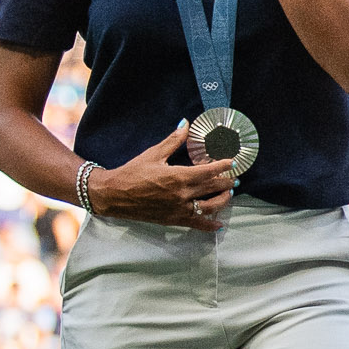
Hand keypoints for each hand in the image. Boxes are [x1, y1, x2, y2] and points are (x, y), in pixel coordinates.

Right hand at [92, 121, 233, 231]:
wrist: (113, 195)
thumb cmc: (132, 172)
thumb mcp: (153, 154)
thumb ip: (173, 140)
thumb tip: (185, 123)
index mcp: (178, 176)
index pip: (209, 171)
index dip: (223, 166)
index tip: (232, 162)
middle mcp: (182, 195)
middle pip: (213, 189)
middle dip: (227, 184)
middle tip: (235, 179)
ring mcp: (179, 210)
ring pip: (210, 207)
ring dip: (223, 201)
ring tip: (229, 195)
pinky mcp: (173, 220)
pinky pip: (197, 224)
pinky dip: (210, 225)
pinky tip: (219, 223)